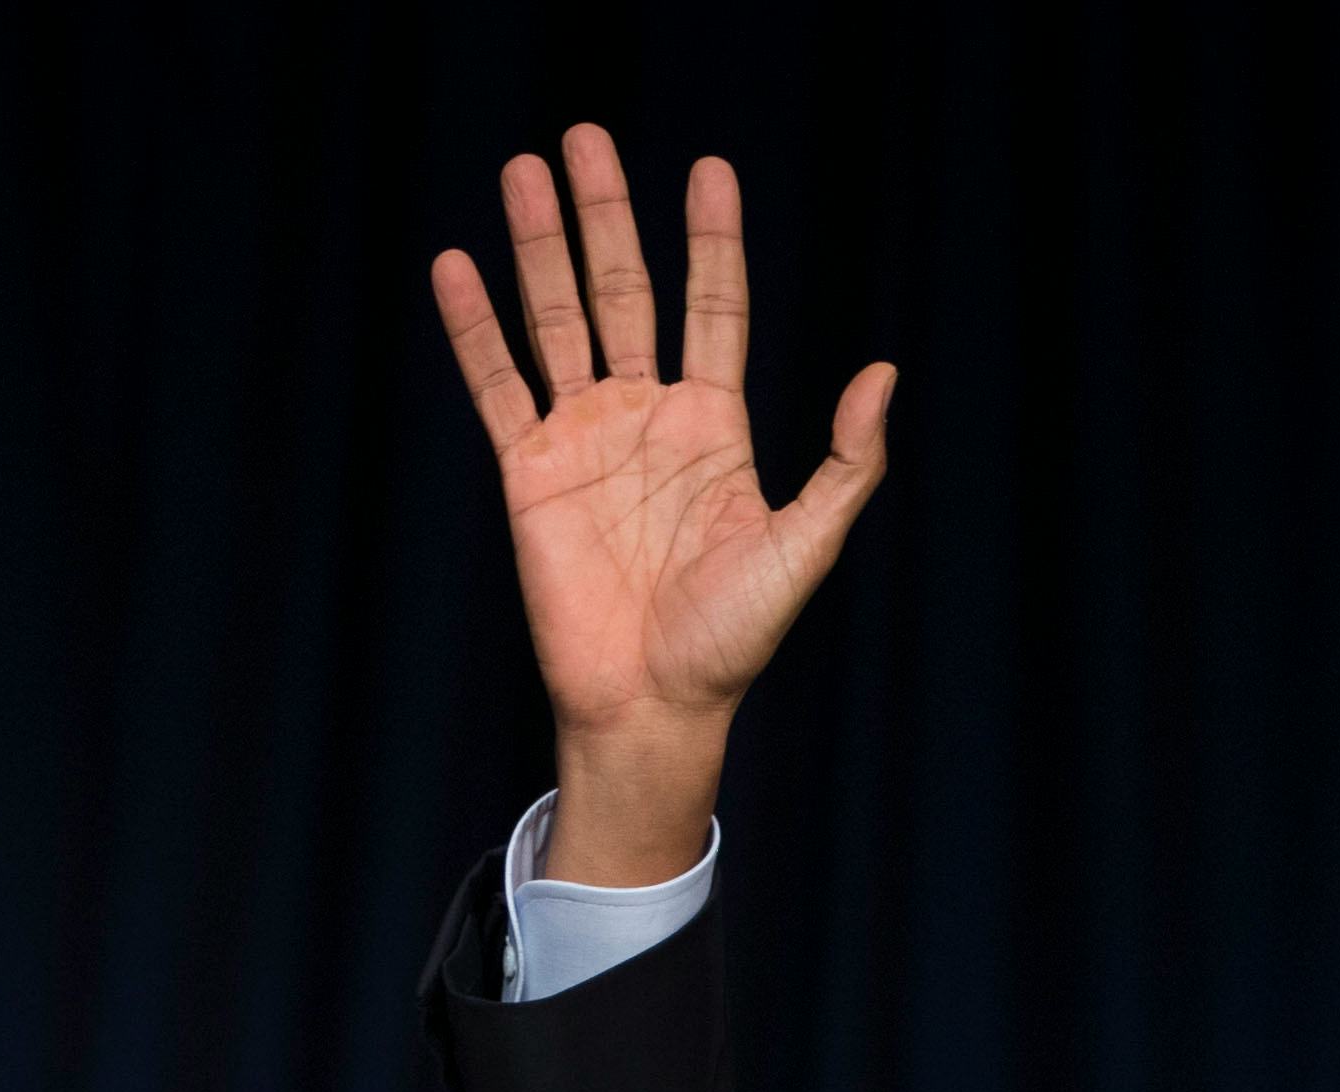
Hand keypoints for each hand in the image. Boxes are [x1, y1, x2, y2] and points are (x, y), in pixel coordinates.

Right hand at [429, 131, 891, 884]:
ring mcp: (583, 439)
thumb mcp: (806, 547)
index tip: (710, 169)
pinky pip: (498, 386)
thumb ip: (847, 463)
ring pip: (557, 320)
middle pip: (625, 291)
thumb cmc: (732, 640)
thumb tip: (882, 371)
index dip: (711, 240)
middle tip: (585, 138)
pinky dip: (474, 329)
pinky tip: (457, 267)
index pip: (712, 308)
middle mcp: (646, 418)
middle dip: (605, 216)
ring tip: (523, 170)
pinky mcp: (528, 473)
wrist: (651, 706)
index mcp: (714, 426)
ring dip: (539, 248)